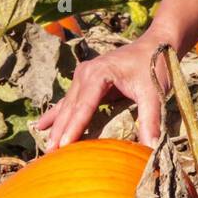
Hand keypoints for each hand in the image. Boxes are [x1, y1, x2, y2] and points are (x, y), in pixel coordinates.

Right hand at [34, 34, 172, 150]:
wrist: (156, 44)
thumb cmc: (155, 66)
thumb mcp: (154, 93)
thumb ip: (151, 120)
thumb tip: (153, 146)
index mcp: (99, 74)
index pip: (83, 106)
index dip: (74, 127)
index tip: (64, 146)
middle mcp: (85, 73)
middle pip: (70, 108)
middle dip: (60, 131)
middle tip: (50, 154)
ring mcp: (83, 75)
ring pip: (67, 106)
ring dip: (57, 126)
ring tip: (47, 147)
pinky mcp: (86, 80)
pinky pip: (69, 101)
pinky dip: (57, 114)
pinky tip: (41, 125)